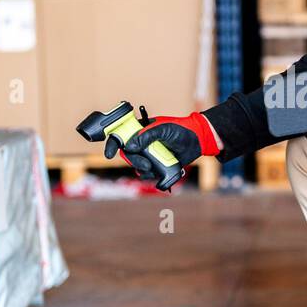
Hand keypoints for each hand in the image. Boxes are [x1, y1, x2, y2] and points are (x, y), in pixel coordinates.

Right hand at [106, 111, 220, 189]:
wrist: (198, 141)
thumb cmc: (181, 130)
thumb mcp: (164, 129)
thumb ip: (147, 136)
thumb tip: (130, 146)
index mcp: (141, 131)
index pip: (121, 136)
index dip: (112, 144)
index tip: (109, 154)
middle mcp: (142, 143)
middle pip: (128, 155)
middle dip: (135, 161)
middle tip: (147, 164)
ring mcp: (150, 155)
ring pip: (137, 166)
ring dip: (143, 170)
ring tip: (155, 168)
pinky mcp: (157, 165)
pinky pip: (148, 174)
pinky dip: (151, 176)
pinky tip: (158, 175)